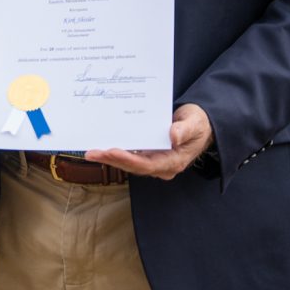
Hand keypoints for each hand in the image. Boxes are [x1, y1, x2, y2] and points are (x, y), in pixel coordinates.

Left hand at [87, 104, 212, 179]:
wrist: (199, 125)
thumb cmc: (198, 123)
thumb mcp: (195, 123)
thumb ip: (184, 129)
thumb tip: (172, 136)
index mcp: (174, 161)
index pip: (148, 165)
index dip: (128, 160)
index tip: (111, 152)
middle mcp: (162, 165)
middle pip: (133, 166)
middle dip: (112, 159)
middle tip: (92, 152)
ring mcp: (154, 161)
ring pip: (129, 162)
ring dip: (109, 157)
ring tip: (91, 151)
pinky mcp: (148, 154)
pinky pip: (130, 155)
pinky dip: (115, 151)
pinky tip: (101, 145)